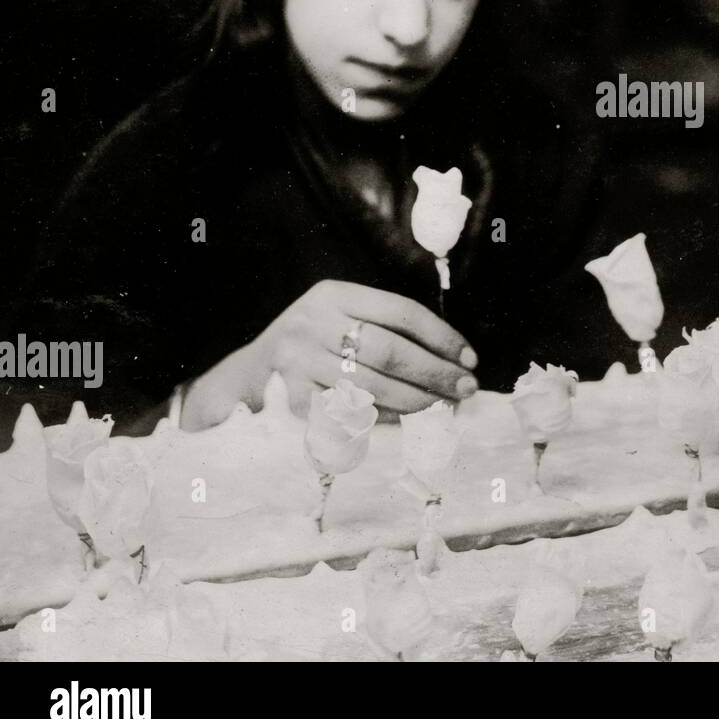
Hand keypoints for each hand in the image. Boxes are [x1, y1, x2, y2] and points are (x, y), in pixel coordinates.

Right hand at [182, 281, 476, 428]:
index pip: (401, 312)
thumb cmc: (315, 346)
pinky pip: (349, 414)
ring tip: (442, 407)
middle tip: (465, 389)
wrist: (248, 376)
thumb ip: (386, 328)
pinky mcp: (290, 398)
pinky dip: (382, 421)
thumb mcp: (340, 319)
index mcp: (335, 295)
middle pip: (389, 349)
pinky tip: (405, 423)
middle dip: (434, 372)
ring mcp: (298, 361)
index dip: (441, 336)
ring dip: (415, 400)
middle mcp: (313, 322)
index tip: (469, 358)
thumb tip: (453, 358)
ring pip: (371, 385)